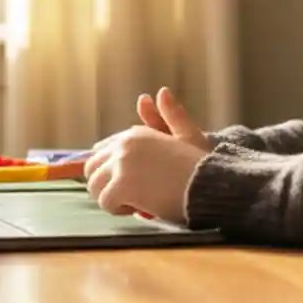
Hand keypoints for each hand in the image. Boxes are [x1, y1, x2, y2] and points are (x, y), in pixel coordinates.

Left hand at [84, 88, 208, 222]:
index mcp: (136, 133)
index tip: (123, 182)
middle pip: (92, 166)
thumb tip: (161, 92)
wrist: (211, 185)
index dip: (108, 169)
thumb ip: (170, 117)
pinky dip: (117, 210)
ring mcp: (121, 164)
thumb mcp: (186, 136)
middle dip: (104, 183)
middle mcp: (124, 144)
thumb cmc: (201, 165)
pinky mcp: (122, 186)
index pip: (103, 149)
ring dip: (108, 197)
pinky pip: (105, 201)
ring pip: (94, 185)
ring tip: (130, 203)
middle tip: (125, 196)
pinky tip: (135, 209)